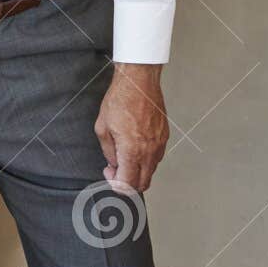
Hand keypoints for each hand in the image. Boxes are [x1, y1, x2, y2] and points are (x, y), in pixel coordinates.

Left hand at [94, 62, 168, 192]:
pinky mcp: (164, 136)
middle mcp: (149, 151)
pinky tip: (136, 148)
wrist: (139, 81)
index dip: (116, 185)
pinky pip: (157, 157)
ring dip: (137, 171)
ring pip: (151, 171)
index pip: (127, 185)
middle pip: (142, 184)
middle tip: (116, 170)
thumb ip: (108, 151)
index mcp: (132, 151)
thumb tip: (113, 163)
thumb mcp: (103, 127)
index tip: (110, 173)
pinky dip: (146, 160)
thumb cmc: (121, 99)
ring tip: (125, 156)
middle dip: (127, 183)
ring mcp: (159, 144)